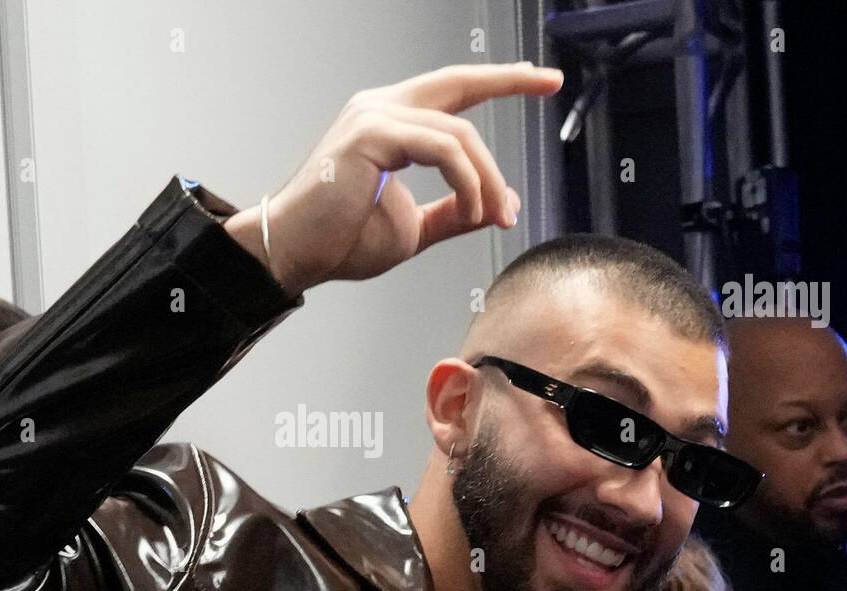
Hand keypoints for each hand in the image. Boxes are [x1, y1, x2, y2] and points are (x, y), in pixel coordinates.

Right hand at [225, 63, 563, 296]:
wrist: (296, 254)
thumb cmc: (339, 240)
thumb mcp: (414, 226)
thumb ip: (453, 211)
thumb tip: (500, 204)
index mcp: (389, 124)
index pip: (452, 93)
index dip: (497, 83)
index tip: (540, 82)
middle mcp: (380, 108)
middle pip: (458, 82)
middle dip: (509, 80)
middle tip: (550, 83)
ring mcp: (374, 115)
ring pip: (459, 132)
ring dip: (488, 179)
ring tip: (494, 215)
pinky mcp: (370, 133)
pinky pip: (442, 147)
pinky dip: (467, 181)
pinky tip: (473, 210)